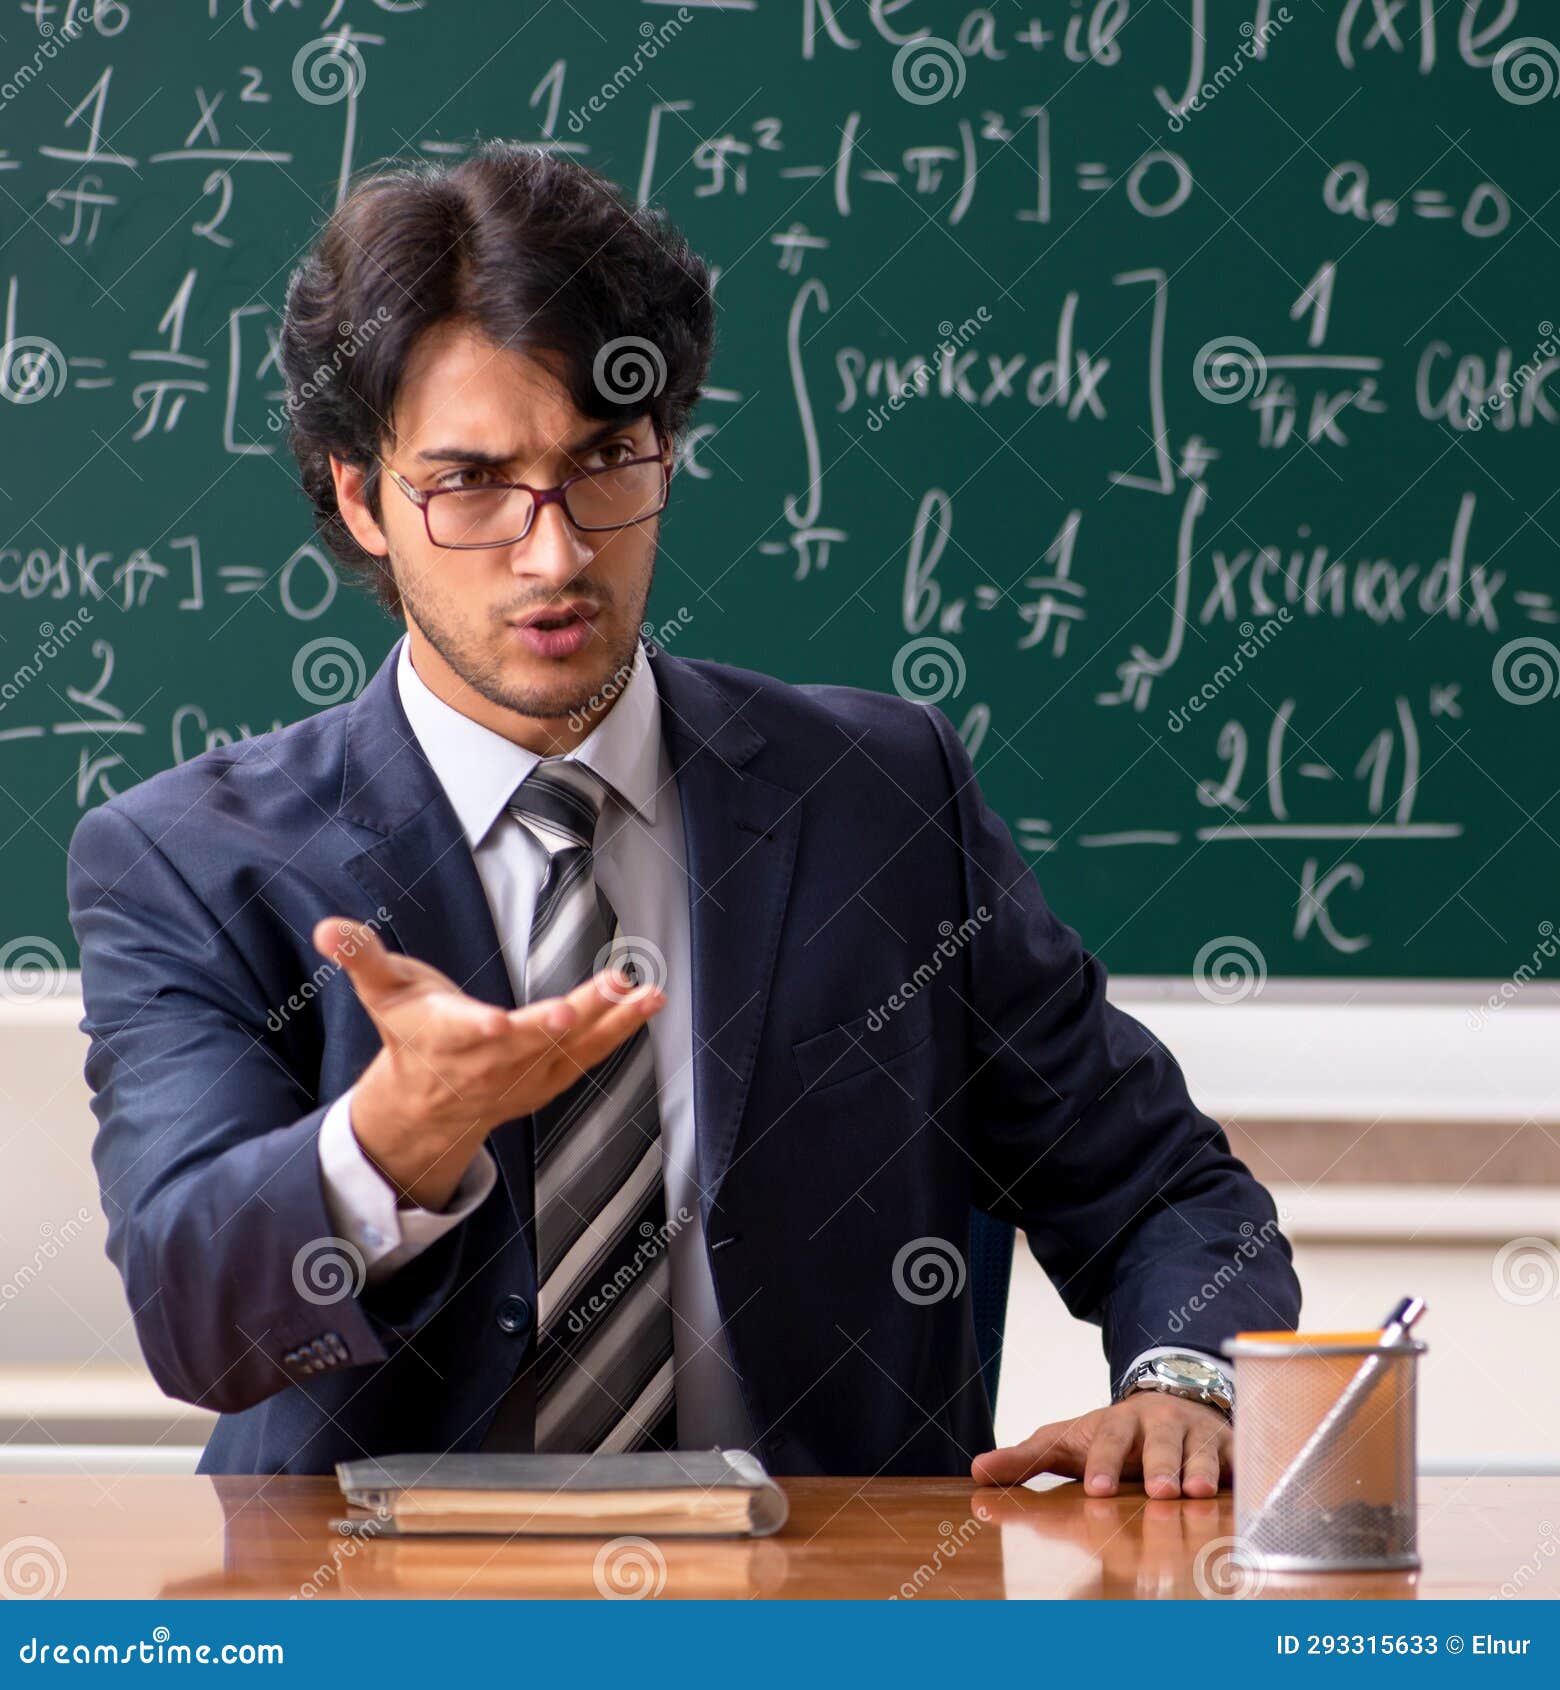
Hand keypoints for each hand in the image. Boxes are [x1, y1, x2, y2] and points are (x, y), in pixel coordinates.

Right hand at [312, 915, 665, 1210]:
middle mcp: (491, 1062)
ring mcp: (526, 1074)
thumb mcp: (381, 991)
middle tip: (604, 991)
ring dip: (612, 1021)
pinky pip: (592, 1055)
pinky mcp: (552, 1076)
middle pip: (533, 1039)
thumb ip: (360, 957)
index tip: (499, 1021)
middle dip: (568, 1018)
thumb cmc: (411, 1034)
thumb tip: (327, 927)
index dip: (482, 1028)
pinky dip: (622, 1031)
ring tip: (645, 992)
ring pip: (573, 1049)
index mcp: (447, 1038)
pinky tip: (649, 1003)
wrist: (428, 1105)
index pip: (465, 1034)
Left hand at [970, 1392, 1231, 1498]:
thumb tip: (976, 1471)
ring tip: (1198, 1493)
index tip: (1096, 1489)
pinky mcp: (1232, 1450)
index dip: (1103, 1462)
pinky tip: (1253, 1499)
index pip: (1109, 1439)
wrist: (1173, 1402)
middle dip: (1161, 1464)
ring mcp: (1200, 1435)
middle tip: (1159, 1492)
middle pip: (1162, 1442)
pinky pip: (1244, 1462)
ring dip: (1202, 1471)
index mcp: (1120, 1422)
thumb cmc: (1114, 1436)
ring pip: (1203, 1452)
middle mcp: (1163, 1424)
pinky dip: (1249, 1477)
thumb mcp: (1069, 1442)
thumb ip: (1027, 1458)